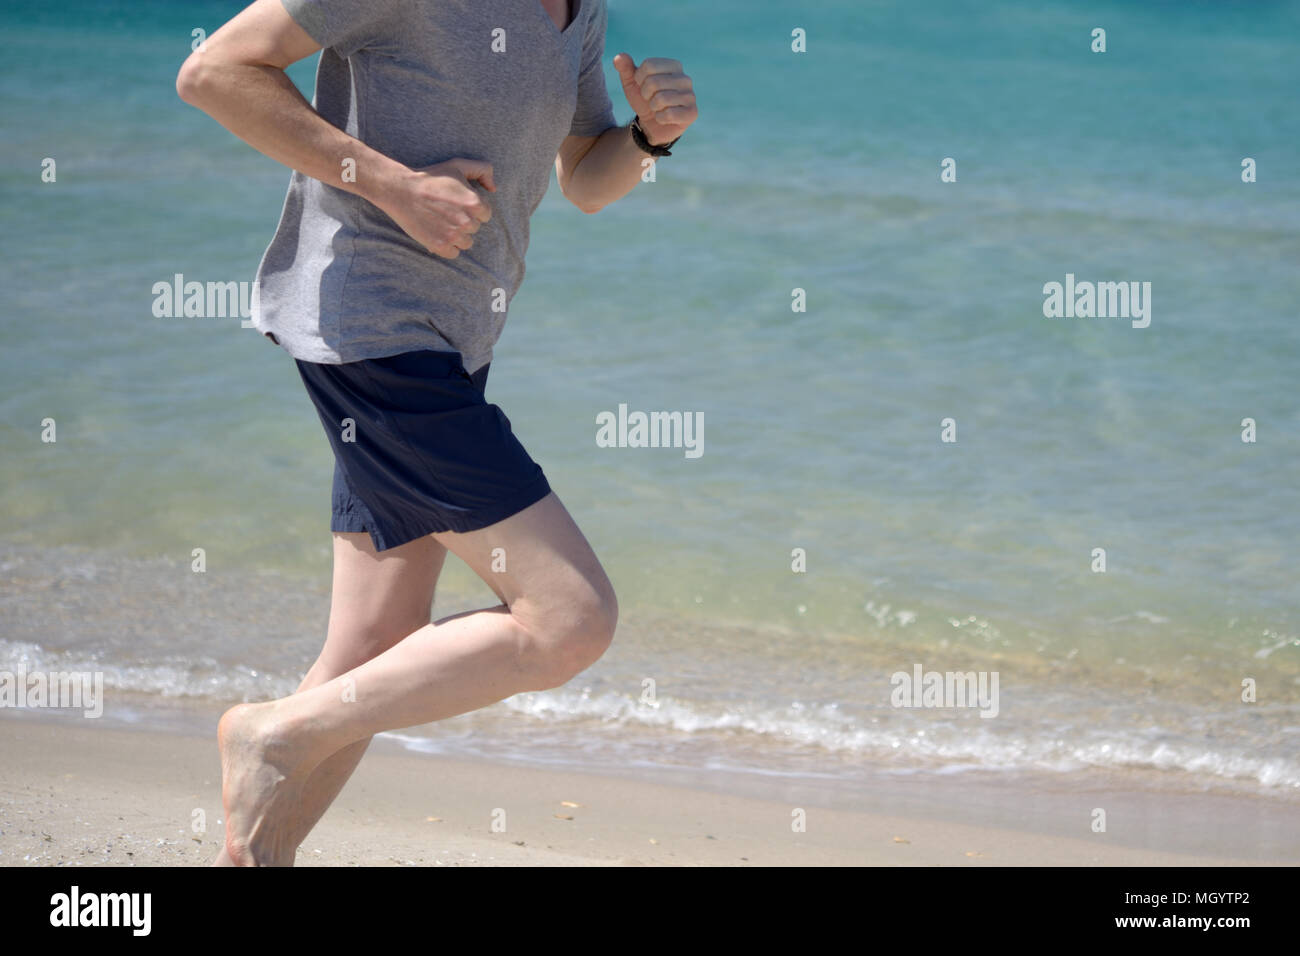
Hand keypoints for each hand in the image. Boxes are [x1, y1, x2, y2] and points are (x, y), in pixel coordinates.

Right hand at [378, 158, 494, 258]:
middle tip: (445, 211)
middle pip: (474, 228)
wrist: (401, 190)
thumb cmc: (431, 177)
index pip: (485, 215)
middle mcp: (467, 222)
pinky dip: (447, 247)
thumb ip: (482, 170)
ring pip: (466, 243)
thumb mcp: (458, 165)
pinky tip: (437, 233)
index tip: (457, 204)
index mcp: (475, 203)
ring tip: (441, 223)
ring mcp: (454, 235)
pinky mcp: (440, 246)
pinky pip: (454, 253)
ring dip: (457, 236)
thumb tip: (493, 189)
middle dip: (464, 221)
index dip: (472, 209)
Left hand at [612, 54, 697, 146]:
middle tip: (650, 99)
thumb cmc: (644, 100)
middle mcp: (685, 78)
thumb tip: (618, 58)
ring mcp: (690, 96)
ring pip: (661, 99)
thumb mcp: (632, 83)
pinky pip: (669, 114)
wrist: (651, 124)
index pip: (649, 65)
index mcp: (674, 66)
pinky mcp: (692, 113)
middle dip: (645, 94)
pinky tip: (664, 118)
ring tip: (657, 108)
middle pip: (654, 82)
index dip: (639, 78)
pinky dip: (660, 118)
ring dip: (653, 107)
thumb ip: (625, 68)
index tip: (643, 86)